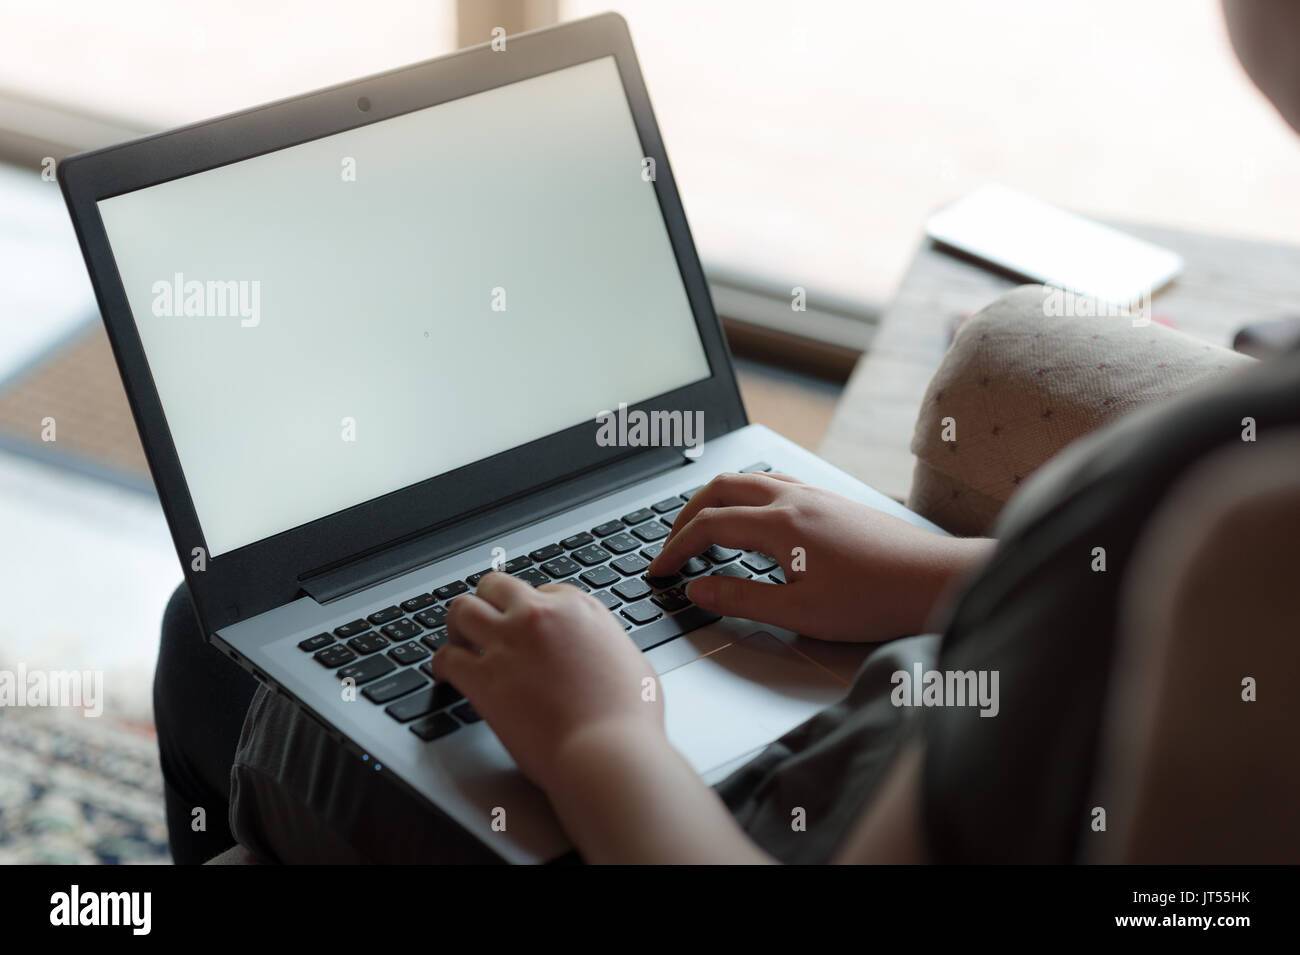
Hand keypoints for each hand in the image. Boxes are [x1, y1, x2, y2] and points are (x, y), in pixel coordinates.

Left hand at [432, 572, 664, 792]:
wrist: (607, 752)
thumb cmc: (628, 718)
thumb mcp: (631, 662)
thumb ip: (604, 646)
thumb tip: (597, 652)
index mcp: (577, 608)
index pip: (540, 591)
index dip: (530, 609)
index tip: (526, 626)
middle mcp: (538, 615)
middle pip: (495, 587)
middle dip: (488, 602)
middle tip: (486, 621)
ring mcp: (507, 643)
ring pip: (462, 609)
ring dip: (458, 624)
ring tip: (460, 640)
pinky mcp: (483, 678)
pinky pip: (446, 657)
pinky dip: (441, 664)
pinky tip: (445, 673)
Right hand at [647, 471, 991, 641]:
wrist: (937, 581)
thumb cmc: (877, 599)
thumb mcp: (800, 613)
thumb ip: (742, 599)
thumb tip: (698, 589)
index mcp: (781, 525)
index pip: (709, 526)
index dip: (675, 548)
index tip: (659, 571)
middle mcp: (795, 499)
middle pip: (721, 488)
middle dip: (686, 514)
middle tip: (670, 544)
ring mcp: (816, 496)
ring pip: (749, 479)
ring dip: (716, 499)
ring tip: (702, 527)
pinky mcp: (833, 502)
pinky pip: (775, 482)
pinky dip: (746, 495)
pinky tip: (753, 519)